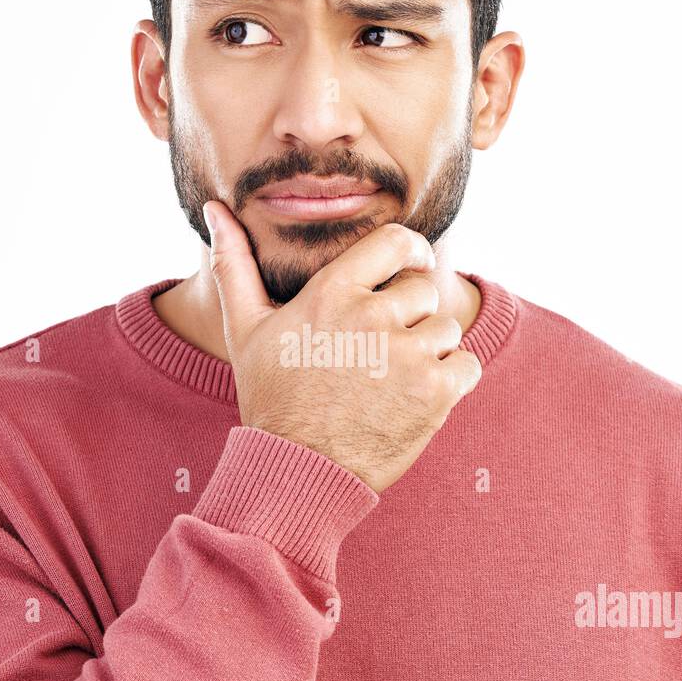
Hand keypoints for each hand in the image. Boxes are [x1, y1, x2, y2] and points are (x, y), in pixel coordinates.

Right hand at [204, 200, 481, 493]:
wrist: (295, 472)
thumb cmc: (271, 399)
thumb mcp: (245, 329)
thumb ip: (234, 264)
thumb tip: (214, 208)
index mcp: (332, 292)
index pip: (397, 241)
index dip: (412, 251)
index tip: (410, 266)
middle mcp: (372, 317)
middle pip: (423, 289)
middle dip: (412, 313)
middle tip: (385, 346)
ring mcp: (406, 356)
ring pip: (447, 328)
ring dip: (430, 349)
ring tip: (394, 377)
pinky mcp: (434, 393)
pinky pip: (467, 364)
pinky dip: (452, 380)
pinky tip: (416, 395)